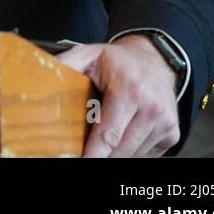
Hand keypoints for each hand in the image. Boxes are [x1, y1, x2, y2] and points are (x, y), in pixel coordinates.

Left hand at [56, 34, 180, 156]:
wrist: (155, 59)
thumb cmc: (119, 61)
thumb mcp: (89, 54)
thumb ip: (67, 64)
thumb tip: (42, 76)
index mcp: (130, 91)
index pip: (108, 134)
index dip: (93, 153)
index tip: (80, 160)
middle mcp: (152, 108)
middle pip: (120, 149)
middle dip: (101, 155)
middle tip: (84, 152)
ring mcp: (165, 123)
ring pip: (133, 154)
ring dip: (115, 152)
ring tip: (102, 140)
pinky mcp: (172, 133)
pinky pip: (146, 154)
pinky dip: (130, 151)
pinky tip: (122, 136)